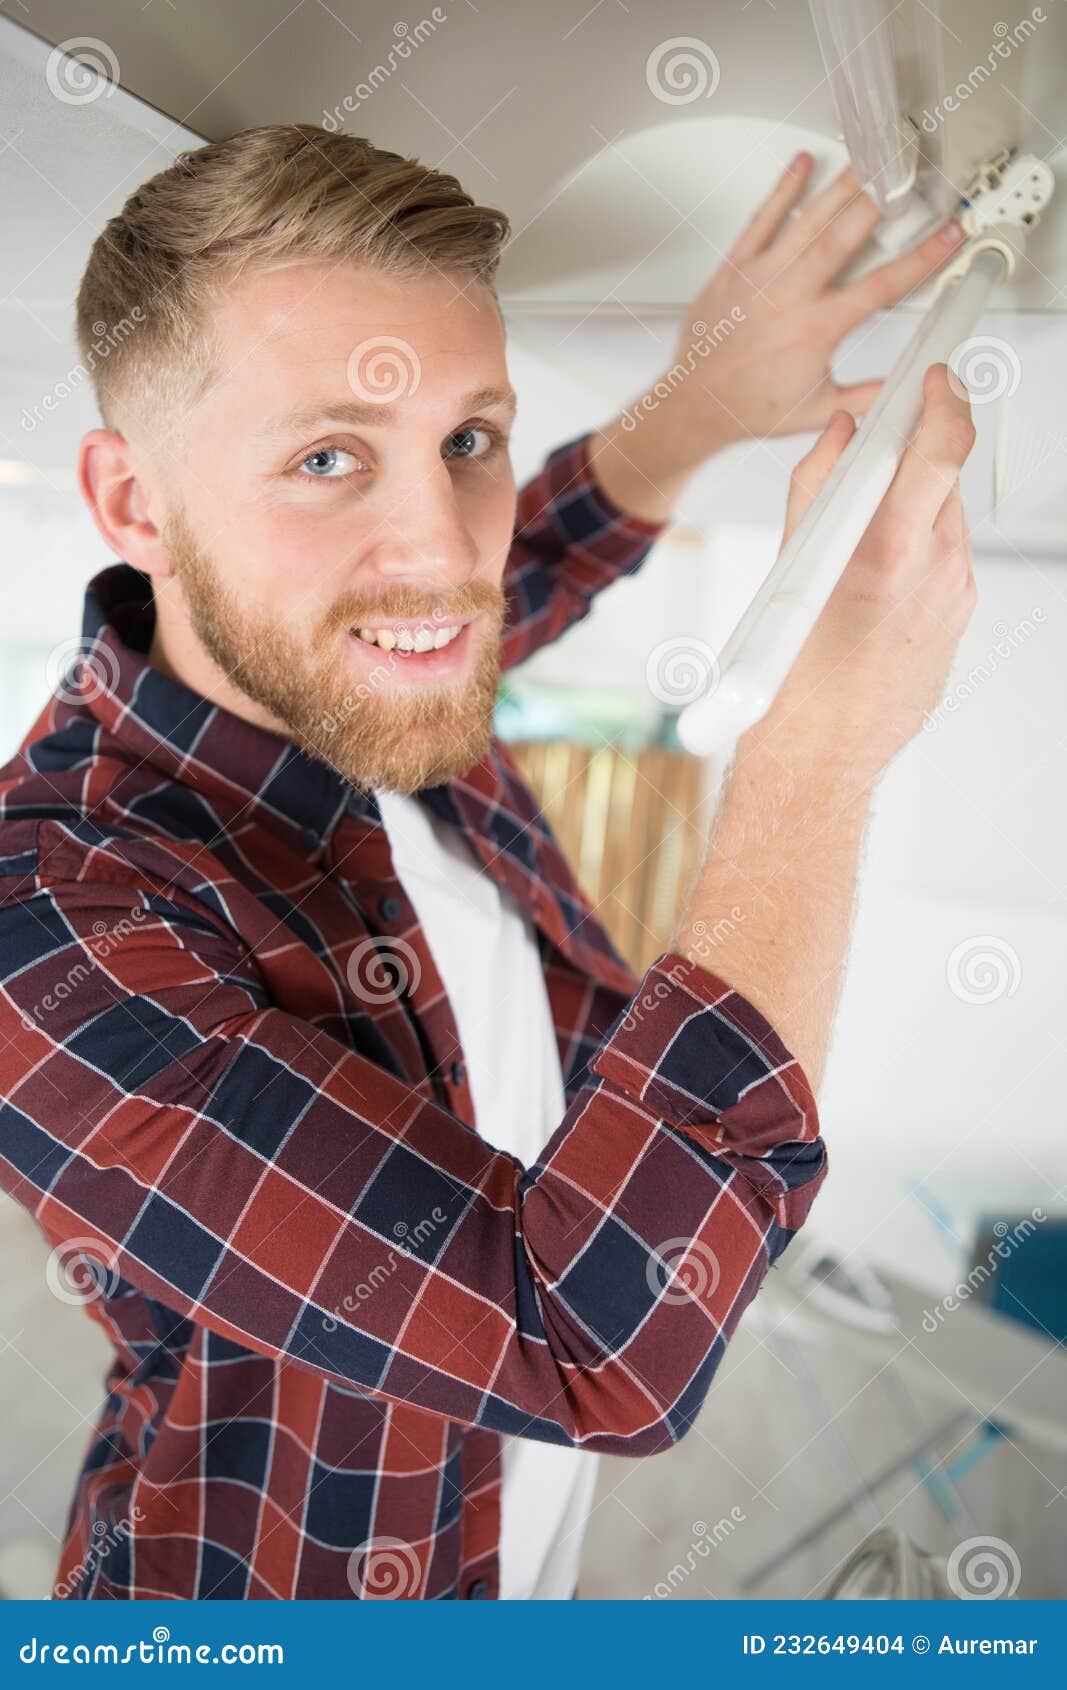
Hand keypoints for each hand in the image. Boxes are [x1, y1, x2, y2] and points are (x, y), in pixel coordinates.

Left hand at [670, 156, 965, 450]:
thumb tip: (906, 387)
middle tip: (908, 173)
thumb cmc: (749, 407)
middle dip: (880, 202)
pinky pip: (760, 220)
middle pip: (844, 237)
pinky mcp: (732, 269)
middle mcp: (788, 298)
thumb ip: (867, 394)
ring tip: (868, 158)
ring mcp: (759, 278)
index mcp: (816, 330)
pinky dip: (783, 189)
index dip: (922, 257)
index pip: (882, 286)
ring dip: (841, 186)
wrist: (695, 405)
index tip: (947, 233)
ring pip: (807, 221)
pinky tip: (802, 163)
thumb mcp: (818, 409)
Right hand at [750, 363, 976, 784]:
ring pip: (944, 524)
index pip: (942, 448)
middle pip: (945, 481)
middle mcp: (937, 572)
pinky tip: (873, 580)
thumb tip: (837, 441)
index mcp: (892, 551)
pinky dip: (915, 553)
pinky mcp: (957, 624)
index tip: (935, 379)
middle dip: (917, 457)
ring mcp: (954, 600)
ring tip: (861, 535)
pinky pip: (944, 566)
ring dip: (910, 511)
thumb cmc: (793, 682)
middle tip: (887, 444)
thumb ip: (816, 487)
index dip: (944, 401)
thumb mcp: (790, 568)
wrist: (817, 758)